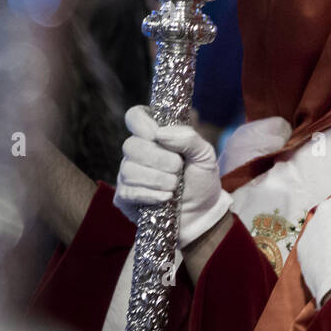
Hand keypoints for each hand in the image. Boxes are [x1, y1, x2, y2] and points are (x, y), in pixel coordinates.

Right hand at [113, 106, 231, 247]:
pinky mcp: (125, 197)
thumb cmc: (201, 180)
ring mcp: (128, 174)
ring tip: (174, 186)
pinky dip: (150, 194)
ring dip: (157, 179)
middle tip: (178, 168)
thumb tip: (161, 133)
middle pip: (131, 145)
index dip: (142, 124)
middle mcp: (137, 153)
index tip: (158, 136)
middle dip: (158, 158)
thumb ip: (188, 138)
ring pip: (128, 169)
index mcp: (155, 136)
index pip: (135, 116)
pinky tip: (165, 198)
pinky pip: (127, 191)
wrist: (202, 214)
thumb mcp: (205, 155)